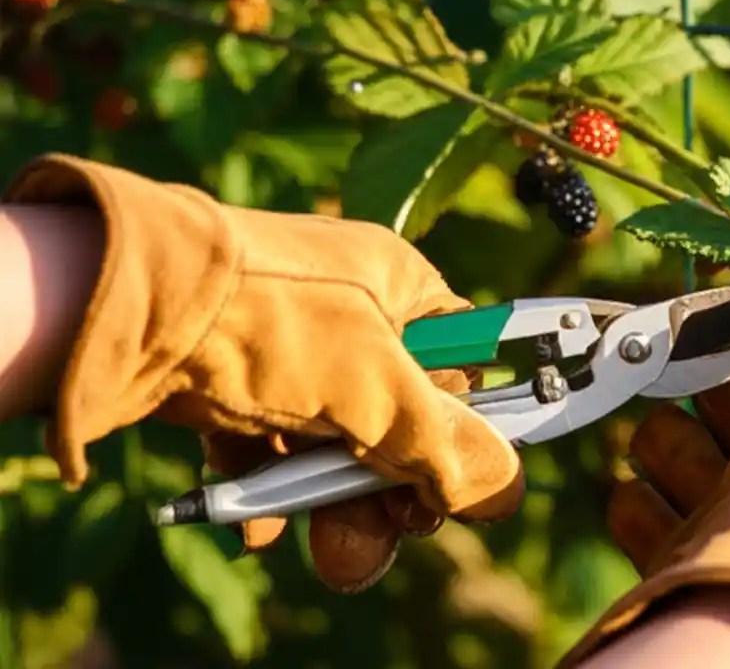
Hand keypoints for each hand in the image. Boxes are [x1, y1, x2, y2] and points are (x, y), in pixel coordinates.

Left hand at [1, 154, 523, 591]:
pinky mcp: (227, 381)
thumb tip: (504, 491)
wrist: (118, 308)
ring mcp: (283, 349)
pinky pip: (270, 446)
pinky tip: (260, 524)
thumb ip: (448, 446)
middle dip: (398, 488)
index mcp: (399, 285)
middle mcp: (347, 313)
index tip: (466, 477)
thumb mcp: (379, 389)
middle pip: (398, 416)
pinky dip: (272, 489)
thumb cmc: (269, 321)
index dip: (473, 422)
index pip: (465, 359)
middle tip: (401, 529)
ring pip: (332, 442)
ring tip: (334, 551)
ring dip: (336, 504)